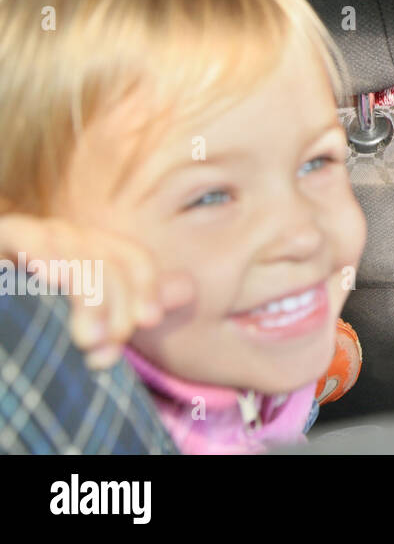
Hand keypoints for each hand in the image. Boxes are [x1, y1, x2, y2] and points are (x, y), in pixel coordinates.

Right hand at [0, 214, 195, 368]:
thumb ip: (128, 308)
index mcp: (90, 255)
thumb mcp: (86, 329)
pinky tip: (47, 273)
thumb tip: (185, 288)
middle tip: (106, 348)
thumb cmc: (33, 335)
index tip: (147, 321)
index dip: (144, 286)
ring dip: (85, 294)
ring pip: (73, 250)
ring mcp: (28, 236)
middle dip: (113, 304)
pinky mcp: (3, 237)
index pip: (131, 258)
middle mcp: (62, 239)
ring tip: (88, 337)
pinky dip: (42, 253)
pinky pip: (24, 236)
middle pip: (106, 256)